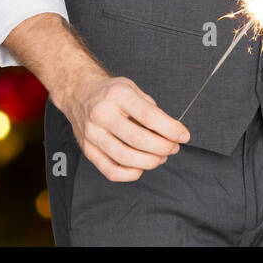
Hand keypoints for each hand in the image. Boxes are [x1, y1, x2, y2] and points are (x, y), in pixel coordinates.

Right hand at [61, 73, 189, 181]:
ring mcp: (92, 134)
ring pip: (125, 158)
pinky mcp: (87, 150)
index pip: (149, 116)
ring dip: (150, 162)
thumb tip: (171, 133)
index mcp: (117, 95)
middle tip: (173, 148)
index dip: (171, 129)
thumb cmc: (111, 92)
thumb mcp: (133, 89)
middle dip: (163, 147)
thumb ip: (151, 110)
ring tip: (160, 157)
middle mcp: (102, 114)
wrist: (79, 93)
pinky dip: (131, 174)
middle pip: (138, 140)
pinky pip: (111, 171)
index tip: (183, 135)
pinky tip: (141, 167)